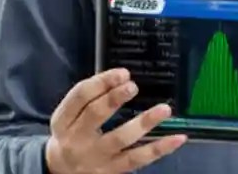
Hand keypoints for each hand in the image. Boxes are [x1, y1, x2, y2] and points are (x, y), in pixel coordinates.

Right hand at [44, 68, 187, 173]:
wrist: (60, 172)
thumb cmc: (69, 135)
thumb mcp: (66, 117)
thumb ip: (87, 100)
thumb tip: (119, 79)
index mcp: (63, 120)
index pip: (80, 97)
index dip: (101, 83)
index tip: (123, 73)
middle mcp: (77, 138)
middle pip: (95, 115)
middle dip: (114, 99)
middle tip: (133, 86)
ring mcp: (96, 156)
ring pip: (120, 138)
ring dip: (143, 122)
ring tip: (164, 109)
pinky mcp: (112, 170)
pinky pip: (138, 159)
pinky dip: (159, 148)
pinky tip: (178, 138)